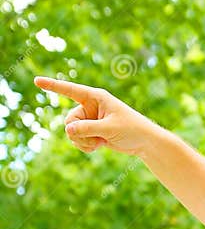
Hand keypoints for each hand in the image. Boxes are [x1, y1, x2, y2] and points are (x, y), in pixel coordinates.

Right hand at [33, 76, 156, 156]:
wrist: (144, 142)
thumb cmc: (132, 129)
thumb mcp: (110, 128)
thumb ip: (88, 128)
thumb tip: (68, 130)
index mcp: (95, 97)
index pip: (70, 90)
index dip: (53, 86)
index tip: (36, 80)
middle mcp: (90, 106)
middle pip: (69, 121)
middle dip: (79, 133)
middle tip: (96, 138)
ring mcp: (89, 120)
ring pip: (72, 133)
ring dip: (83, 142)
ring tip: (100, 142)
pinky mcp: (91, 132)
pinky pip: (77, 140)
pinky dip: (85, 146)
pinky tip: (99, 147)